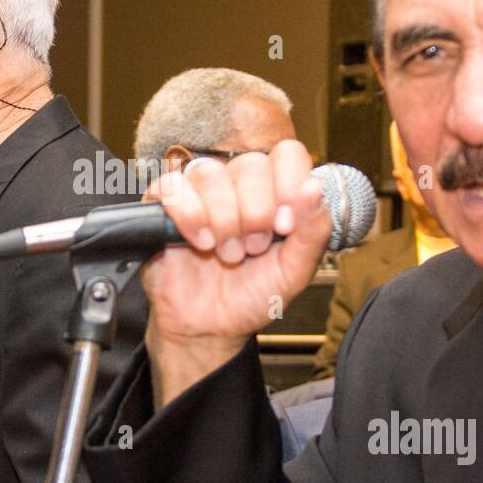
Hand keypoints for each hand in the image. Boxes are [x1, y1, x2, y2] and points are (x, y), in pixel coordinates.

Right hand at [142, 140, 329, 405]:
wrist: (210, 329)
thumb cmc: (251, 297)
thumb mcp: (294, 271)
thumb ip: (312, 231)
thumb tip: (316, 187)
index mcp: (275, 193)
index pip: (287, 154)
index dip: (288, 184)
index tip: (285, 225)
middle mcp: (239, 187)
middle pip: (250, 164)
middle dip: (255, 214)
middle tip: (253, 248)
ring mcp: (201, 193)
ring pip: (211, 173)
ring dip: (223, 220)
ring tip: (227, 253)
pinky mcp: (166, 204)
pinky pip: (173, 187)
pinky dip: (189, 216)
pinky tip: (200, 242)